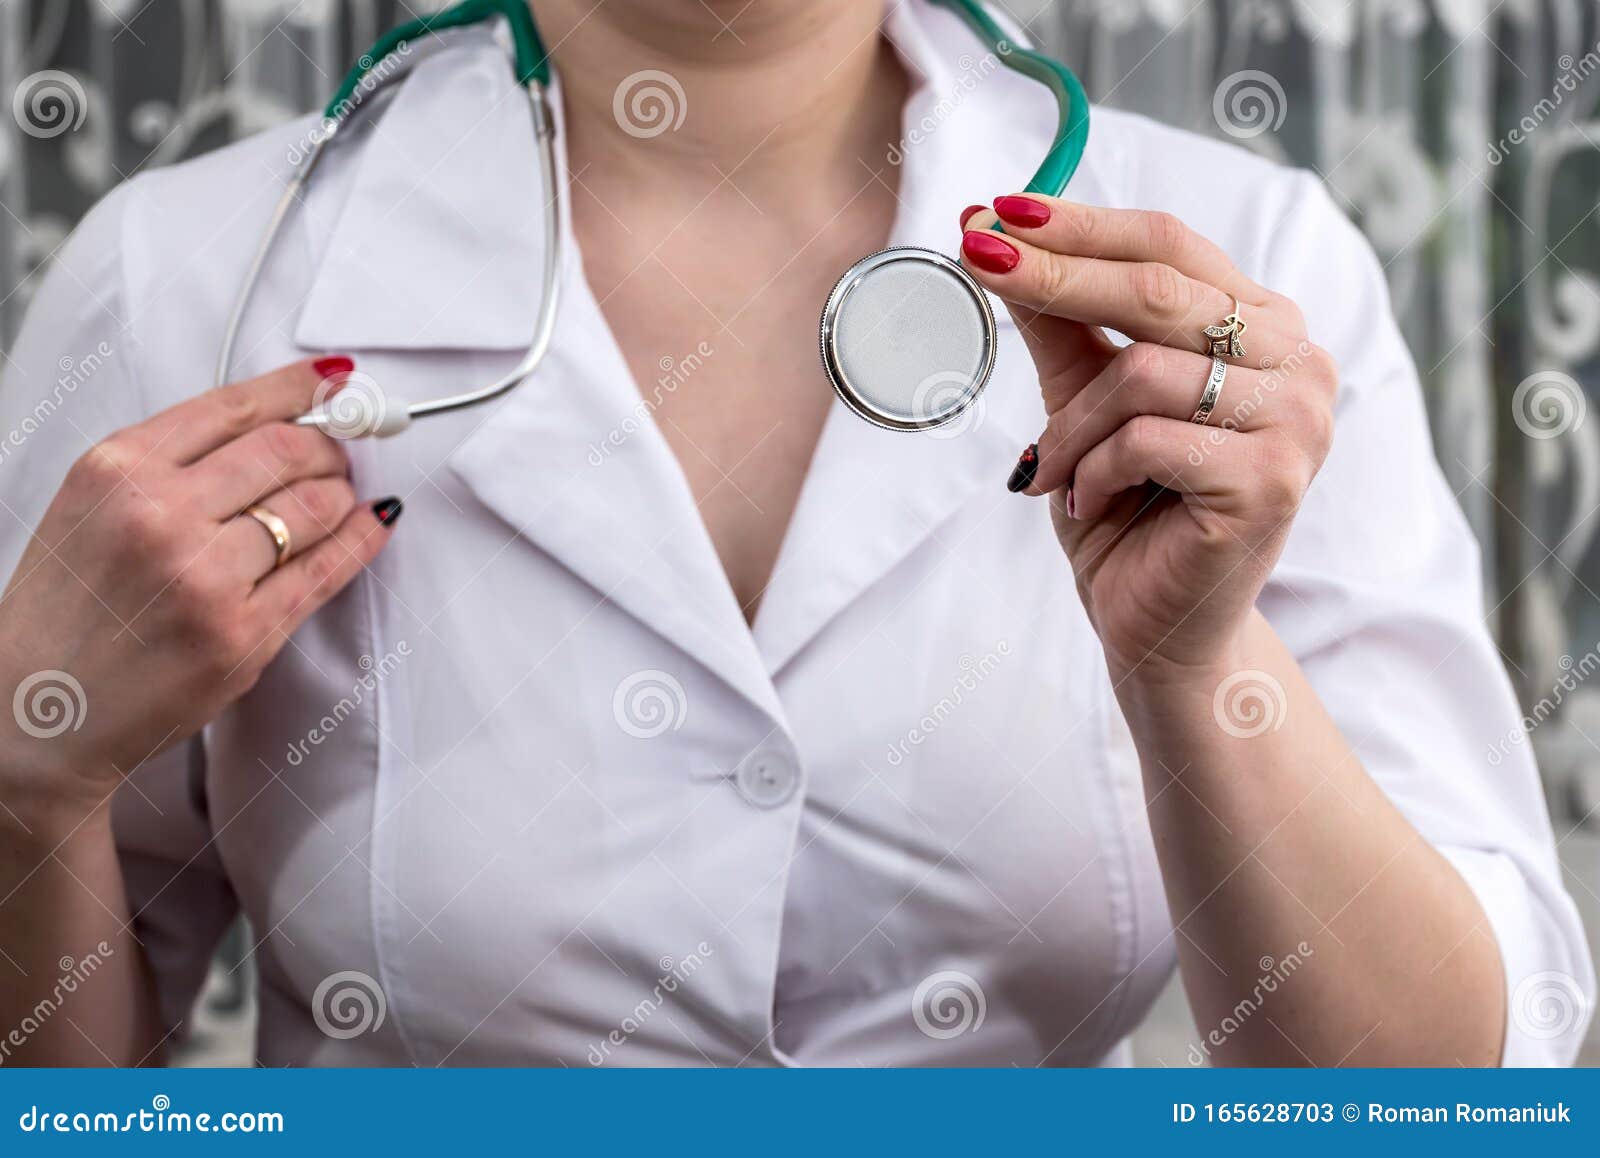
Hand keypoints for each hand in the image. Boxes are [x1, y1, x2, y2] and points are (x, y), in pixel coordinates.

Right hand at [0, 358, 400, 818]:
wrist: (36, 706)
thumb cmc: (68, 604)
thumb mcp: (95, 504)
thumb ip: (172, 460)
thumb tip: (274, 420)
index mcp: (118, 469)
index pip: (235, 407)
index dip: (300, 389)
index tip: (334, 380)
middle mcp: (161, 515)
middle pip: (287, 450)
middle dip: (329, 446)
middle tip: (338, 454)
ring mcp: (206, 577)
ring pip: (316, 506)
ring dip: (342, 495)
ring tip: (338, 498)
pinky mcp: (244, 633)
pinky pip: (327, 570)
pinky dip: (361, 539)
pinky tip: (372, 523)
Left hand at [958, 196, 1336, 680]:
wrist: (1158, 628)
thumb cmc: (1126, 510)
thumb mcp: (1084, 402)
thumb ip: (1060, 322)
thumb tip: (993, 232)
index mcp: (1264, 327)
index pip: (1171, 244)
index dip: (1080, 225)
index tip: (994, 212)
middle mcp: (1298, 362)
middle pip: (1162, 287)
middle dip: (1054, 272)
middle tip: (974, 256)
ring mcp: (1297, 422)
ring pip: (1144, 372)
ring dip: (1073, 426)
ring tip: (1053, 469)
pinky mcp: (1270, 482)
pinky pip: (1146, 441)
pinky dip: (1093, 471)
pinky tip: (1088, 504)